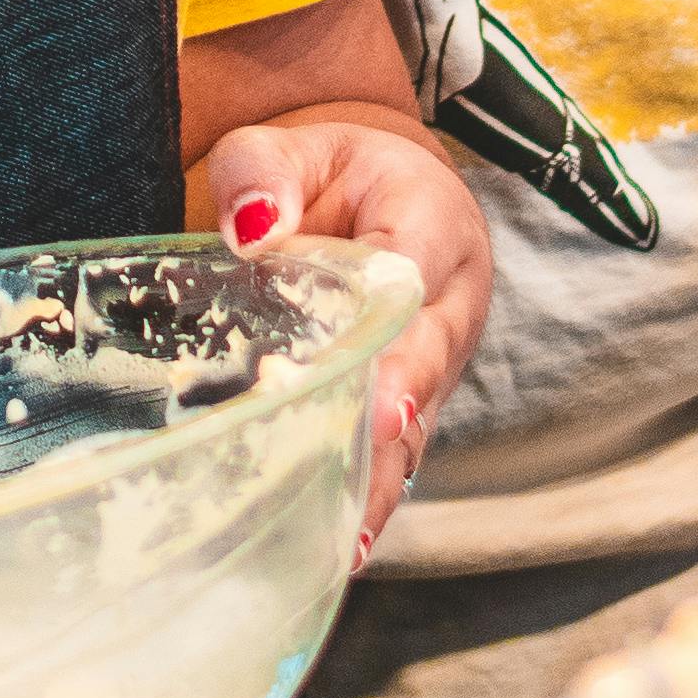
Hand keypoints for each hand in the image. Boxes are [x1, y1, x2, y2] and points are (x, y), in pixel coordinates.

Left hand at [200, 110, 490, 550]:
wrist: (377, 194)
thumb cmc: (333, 172)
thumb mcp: (297, 145)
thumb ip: (265, 169)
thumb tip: (249, 228)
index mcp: (431, 223)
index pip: (419, 273)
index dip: (399, 338)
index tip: (381, 394)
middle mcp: (448, 302)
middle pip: (426, 364)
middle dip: (395, 419)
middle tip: (368, 466)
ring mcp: (432, 362)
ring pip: (415, 427)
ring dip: (380, 481)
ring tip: (345, 542)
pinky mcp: (409, 403)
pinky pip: (395, 453)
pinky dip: (367, 499)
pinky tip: (335, 551)